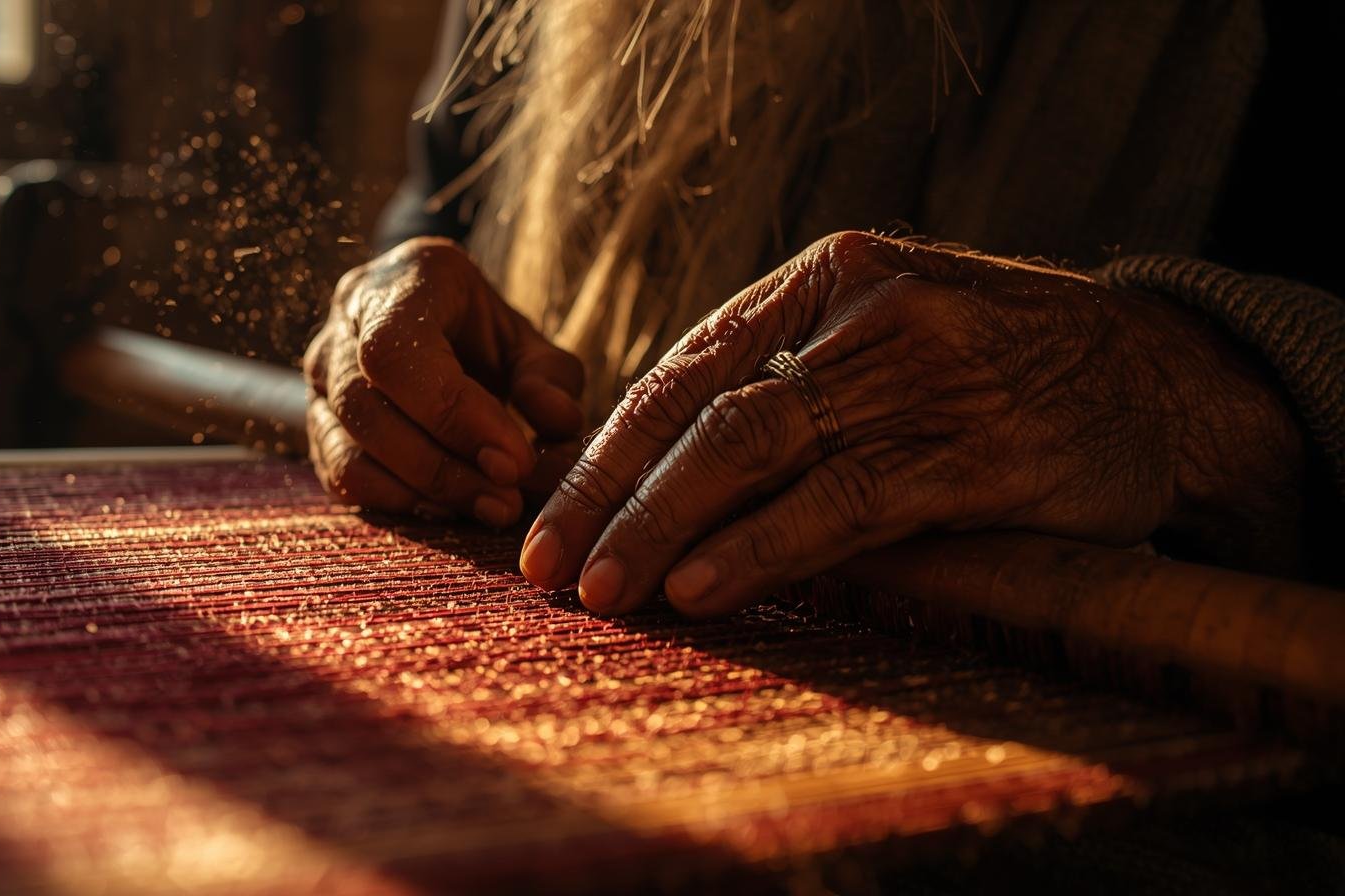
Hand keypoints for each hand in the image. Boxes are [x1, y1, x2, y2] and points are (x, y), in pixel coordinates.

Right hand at [303, 237, 584, 525]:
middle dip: (442, 466)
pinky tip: (448, 509)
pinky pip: (342, 477)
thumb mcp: (528, 342)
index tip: (513, 461)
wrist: (438, 327)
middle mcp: (347, 322)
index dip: (452, 415)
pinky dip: (396, 503)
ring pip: (348, 449)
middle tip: (506, 499)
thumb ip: (550, 378)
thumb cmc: (485, 334)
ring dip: (422, 492)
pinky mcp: (319, 426)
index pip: (395, 351)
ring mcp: (323, 377)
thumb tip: (558, 421)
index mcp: (403, 281)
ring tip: (487, 507)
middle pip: (366, 406)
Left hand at [519, 232, 1304, 615]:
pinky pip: (845, 500)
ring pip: (760, 450)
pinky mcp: (978, 450)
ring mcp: (923, 376)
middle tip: (548, 568)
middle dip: (612, 496)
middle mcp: (863, 314)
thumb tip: (652, 482)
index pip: (683, 371)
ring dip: (666, 527)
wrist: (1157, 376)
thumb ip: (782, 387)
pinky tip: (704, 585)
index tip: (544, 521)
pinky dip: (765, 546)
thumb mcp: (879, 341)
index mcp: (824, 281)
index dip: (604, 453)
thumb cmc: (992, 369)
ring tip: (606, 592)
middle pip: (705, 410)